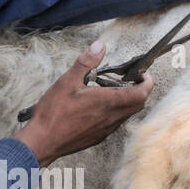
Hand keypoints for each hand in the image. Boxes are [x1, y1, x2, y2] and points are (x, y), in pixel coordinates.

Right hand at [17, 41, 152, 166]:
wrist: (42, 142)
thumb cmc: (54, 113)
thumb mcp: (68, 81)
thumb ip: (86, 63)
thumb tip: (99, 46)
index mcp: (108, 102)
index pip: (142, 93)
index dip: (147, 81)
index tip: (141, 73)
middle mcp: (112, 118)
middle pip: (138, 104)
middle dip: (138, 89)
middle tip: (126, 78)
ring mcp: (106, 130)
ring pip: (127, 114)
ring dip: (125, 100)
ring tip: (107, 89)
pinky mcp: (98, 137)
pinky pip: (115, 122)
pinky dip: (114, 111)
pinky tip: (96, 105)